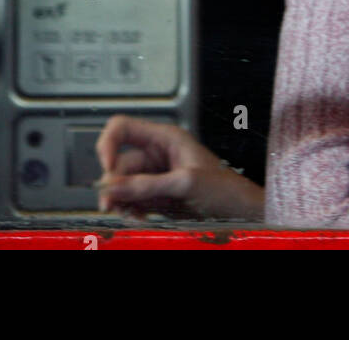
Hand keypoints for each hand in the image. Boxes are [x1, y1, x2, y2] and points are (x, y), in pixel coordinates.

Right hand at [96, 115, 264, 221]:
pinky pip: (134, 201)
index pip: (123, 129)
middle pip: (120, 163)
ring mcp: (157, 177)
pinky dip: (131, 211)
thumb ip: (147, 185)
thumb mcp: (185, 183)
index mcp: (165, 137)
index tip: (105, 168)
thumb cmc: (226, 190)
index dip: (108, 144)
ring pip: (124, 185)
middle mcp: (158, 154)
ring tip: (130, 216)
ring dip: (121, 201)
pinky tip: (138, 219)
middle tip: (112, 206)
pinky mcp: (158, 198)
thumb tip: (112, 186)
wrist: (243, 215)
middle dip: (114, 184)